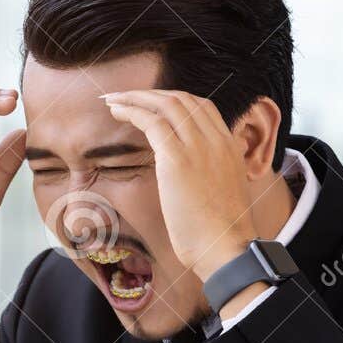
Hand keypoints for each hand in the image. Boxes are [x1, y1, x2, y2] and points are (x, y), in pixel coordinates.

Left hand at [101, 89, 257, 278]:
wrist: (226, 249)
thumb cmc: (221, 234)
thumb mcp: (223, 193)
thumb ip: (210, 174)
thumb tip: (189, 178)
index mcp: (230, 145)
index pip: (201, 106)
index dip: (173, 99)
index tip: (150, 103)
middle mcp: (216, 139)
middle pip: (182, 98)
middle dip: (150, 93)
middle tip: (124, 96)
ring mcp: (198, 147)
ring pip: (166, 104)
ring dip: (136, 97)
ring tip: (113, 100)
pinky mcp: (177, 159)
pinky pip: (151, 122)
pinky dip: (131, 110)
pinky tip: (116, 111)